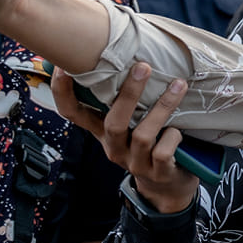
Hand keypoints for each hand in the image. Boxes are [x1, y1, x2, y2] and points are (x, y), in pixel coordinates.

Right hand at [54, 67, 197, 213]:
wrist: (167, 188)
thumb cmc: (149, 144)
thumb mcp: (131, 124)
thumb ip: (126, 100)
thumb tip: (131, 54)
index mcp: (101, 132)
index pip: (72, 114)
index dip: (62, 93)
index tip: (63, 68)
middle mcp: (114, 147)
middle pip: (113, 122)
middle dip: (129, 93)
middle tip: (143, 66)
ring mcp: (135, 162)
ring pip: (143, 135)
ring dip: (162, 108)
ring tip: (178, 85)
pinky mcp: (158, 173)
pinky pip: (163, 152)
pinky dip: (173, 137)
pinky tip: (179, 129)